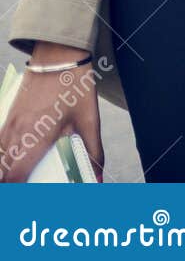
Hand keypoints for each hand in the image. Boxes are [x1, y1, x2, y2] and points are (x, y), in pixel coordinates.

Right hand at [0, 42, 104, 182]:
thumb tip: (99, 176)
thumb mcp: (89, 120)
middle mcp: (15, 134)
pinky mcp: (7, 118)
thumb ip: (93, 151)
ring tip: (19, 181)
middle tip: (26, 192)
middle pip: (1, 172)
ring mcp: (7, 126)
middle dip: (9, 186)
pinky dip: (1, 159)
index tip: (25, 204)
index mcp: (34, 138)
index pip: (14, 177)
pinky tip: (13, 163)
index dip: (16, 193)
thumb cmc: (75, 87)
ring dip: (4, 172)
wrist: (58, 56)